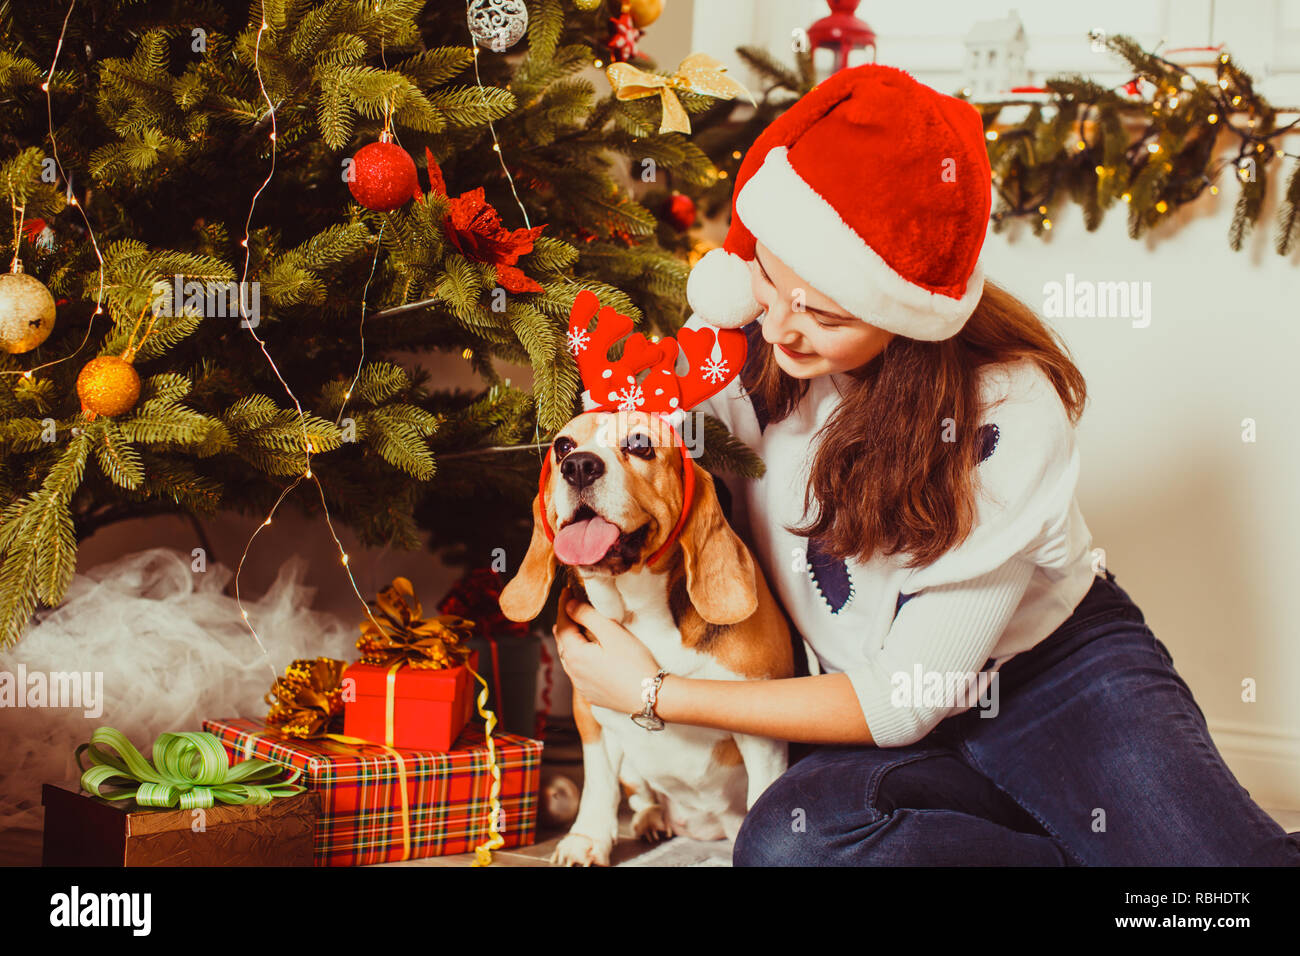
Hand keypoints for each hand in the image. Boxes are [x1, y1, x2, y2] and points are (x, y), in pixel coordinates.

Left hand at [553, 589, 661, 713]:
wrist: (649, 696)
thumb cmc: (633, 663)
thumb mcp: (611, 632)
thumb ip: (587, 616)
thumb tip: (569, 605)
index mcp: (574, 655)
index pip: (562, 624)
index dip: (563, 606)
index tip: (566, 591)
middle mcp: (572, 672)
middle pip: (562, 641)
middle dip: (564, 622)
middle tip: (569, 606)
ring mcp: (581, 685)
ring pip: (568, 658)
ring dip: (569, 641)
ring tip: (573, 627)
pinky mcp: (591, 694)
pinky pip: (577, 672)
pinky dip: (577, 658)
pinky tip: (585, 655)